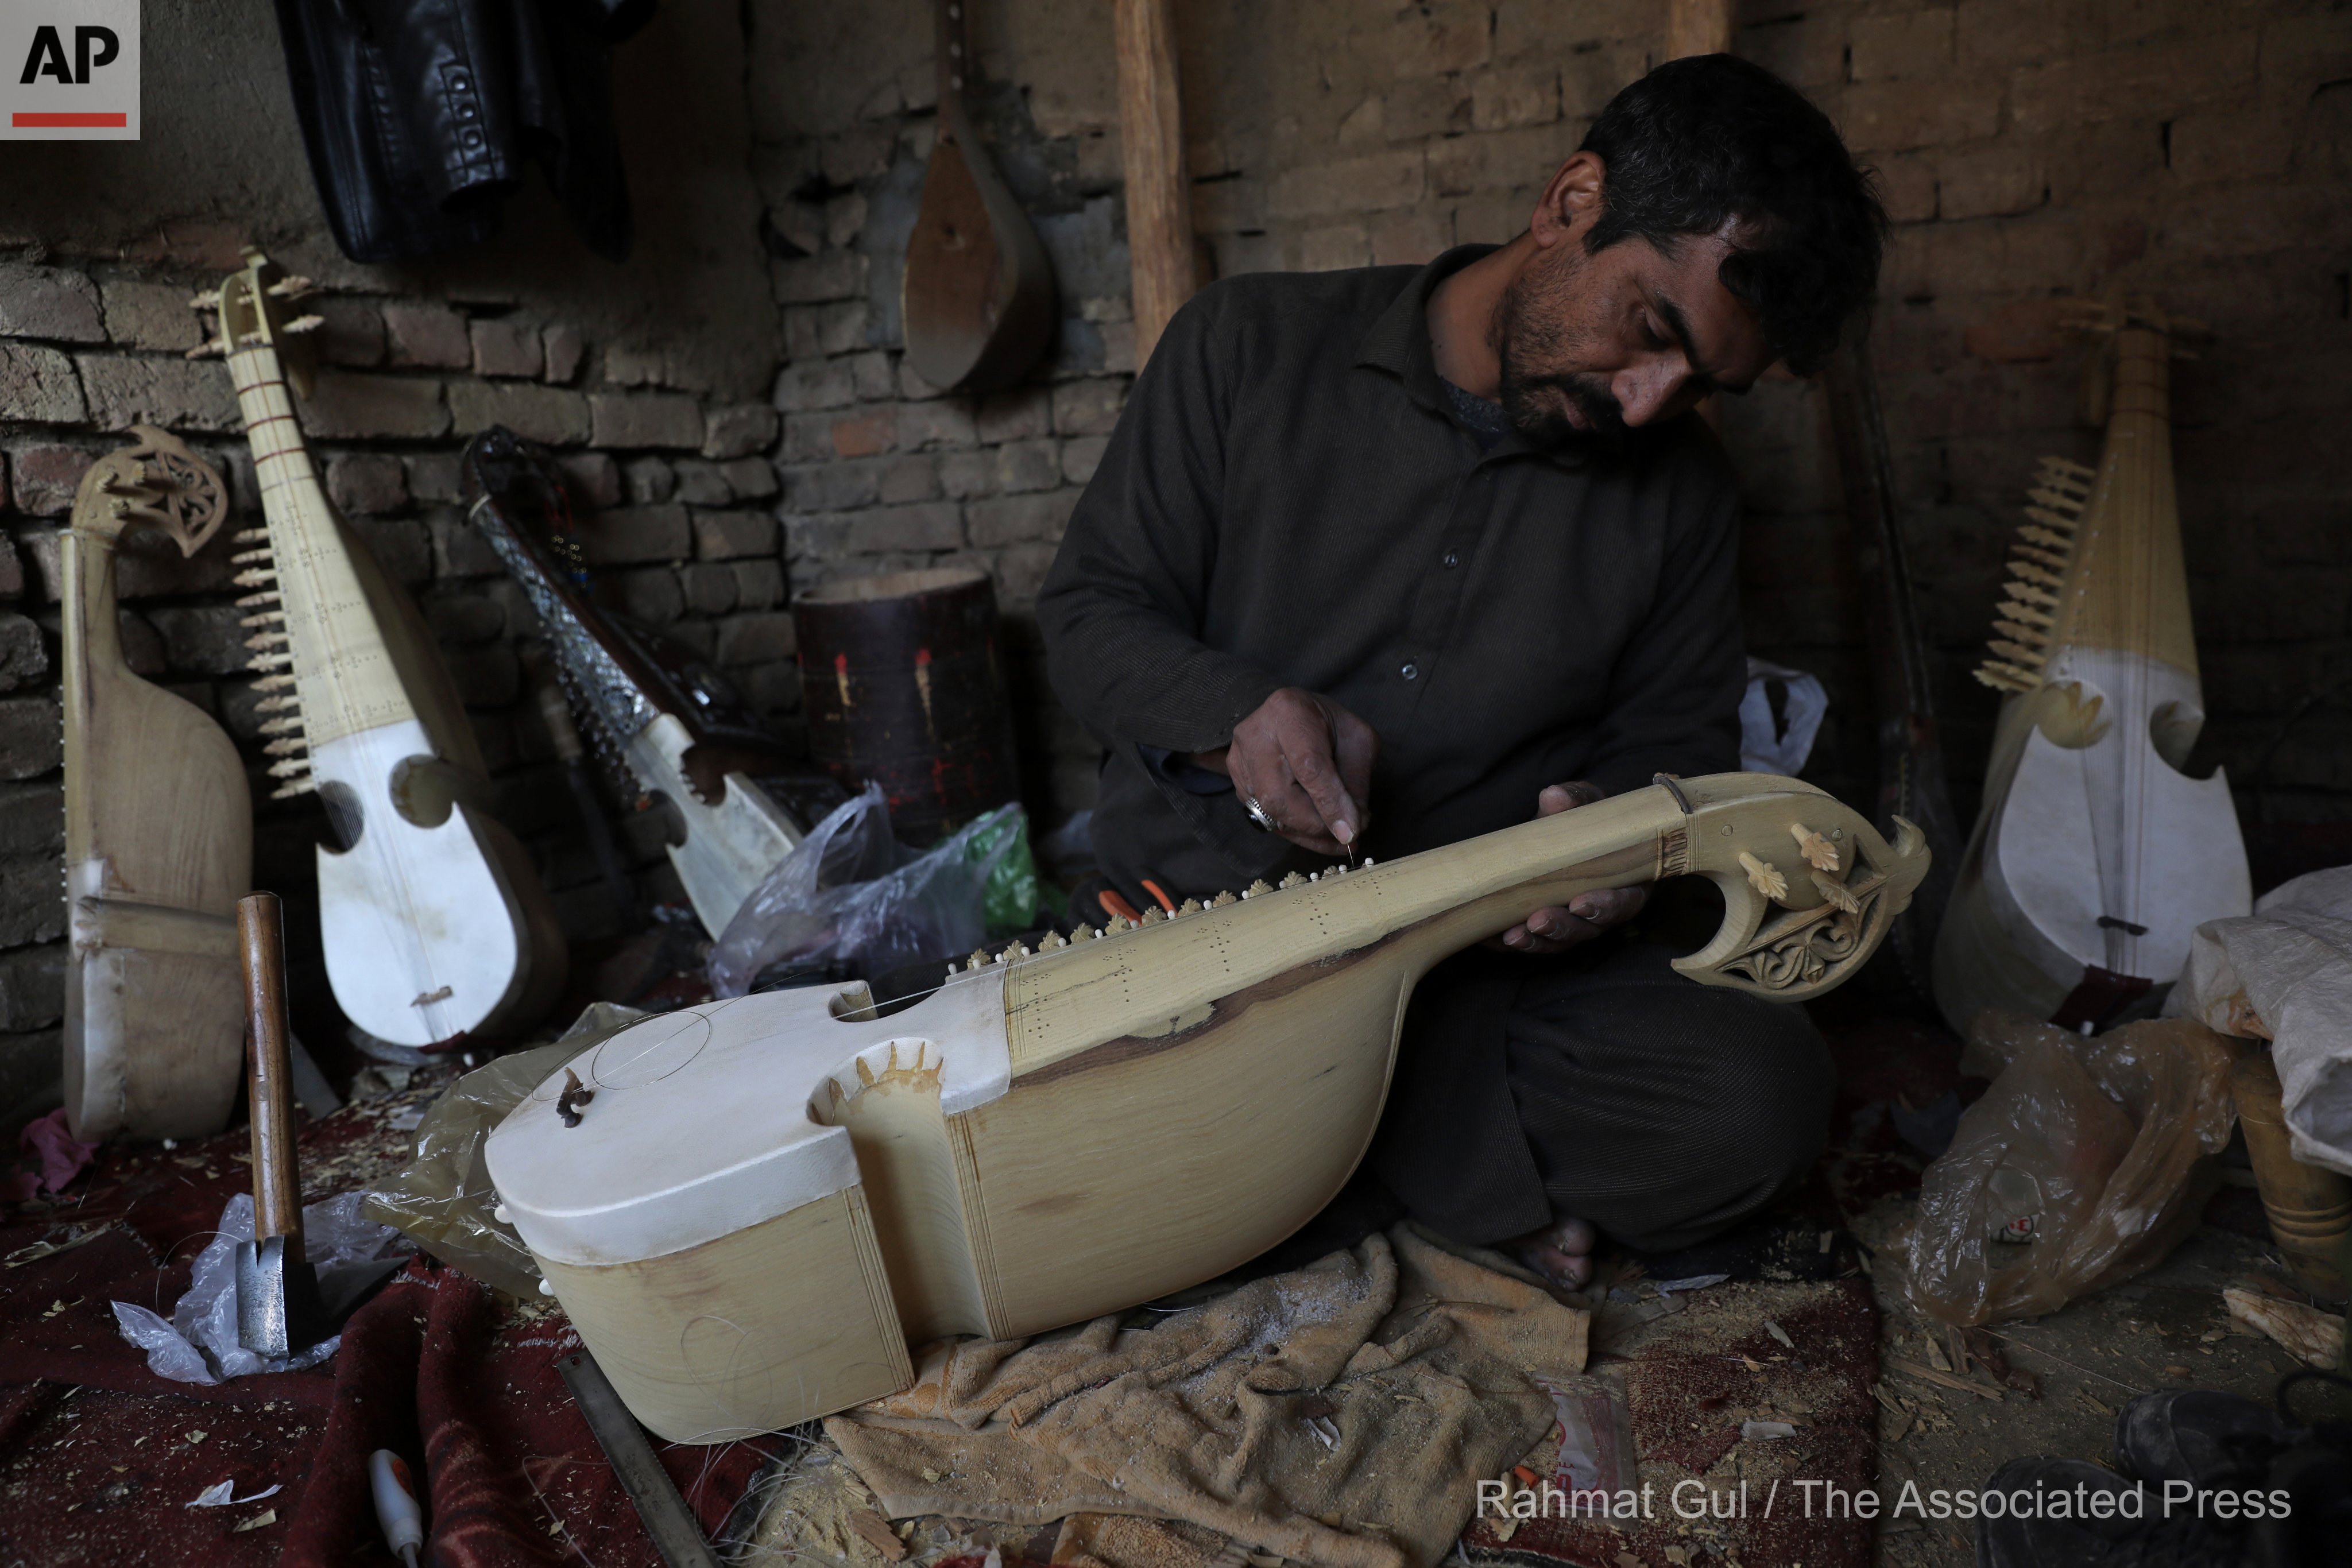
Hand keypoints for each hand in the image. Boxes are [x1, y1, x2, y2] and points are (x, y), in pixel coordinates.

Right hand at [1188, 688, 1376, 856]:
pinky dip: (1293, 829)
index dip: (1330, 803)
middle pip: (1279, 795)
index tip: (1351, 831)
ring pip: (1268, 811)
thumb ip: (1356, 781)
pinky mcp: (1236, 778)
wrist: (1294, 716)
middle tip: (1344, 834)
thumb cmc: (1330, 725)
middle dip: (1315, 824)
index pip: (1308, 765)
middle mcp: (1256, 733)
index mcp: (1290, 711)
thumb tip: (1352, 825)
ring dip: (1306, 831)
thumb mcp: (1358, 741)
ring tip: (1332, 833)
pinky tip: (1312, 826)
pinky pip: (1262, 815)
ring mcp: (1240, 757)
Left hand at [1494, 781, 1646, 953]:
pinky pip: (1530, 941)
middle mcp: (1600, 909)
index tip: (1581, 902)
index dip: (1606, 907)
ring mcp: (1572, 922)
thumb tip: (1555, 796)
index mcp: (1624, 882)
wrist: (1557, 830)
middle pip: (1588, 930)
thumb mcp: (1583, 804)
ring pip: (1559, 942)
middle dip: (1563, 928)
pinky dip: (1512, 941)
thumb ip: (1575, 800)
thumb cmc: (1580, 818)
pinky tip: (1492, 937)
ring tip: (1513, 935)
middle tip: (1538, 921)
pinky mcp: (1543, 927)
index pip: (1624, 903)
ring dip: (1537, 941)